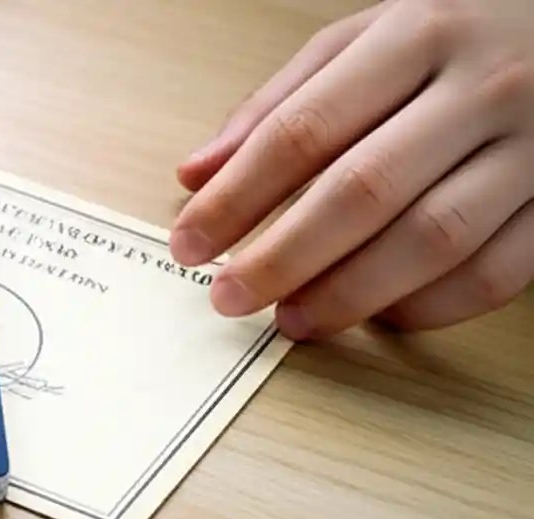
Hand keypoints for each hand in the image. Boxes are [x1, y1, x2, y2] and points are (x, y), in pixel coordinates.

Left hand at [173, 0, 533, 338]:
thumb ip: (279, 103)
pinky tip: (378, 316)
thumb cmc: (462, 34)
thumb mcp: (367, 38)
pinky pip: (496, 273)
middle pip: (362, 190)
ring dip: (349, 294)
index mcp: (419, 32)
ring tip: (293, 319)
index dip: (235, 197)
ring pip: (432, 240)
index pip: (303, 129)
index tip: (189, 242)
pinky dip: (430, 307)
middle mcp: (484, 86)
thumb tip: (195, 175)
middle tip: (230, 296)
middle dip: (282, 257)